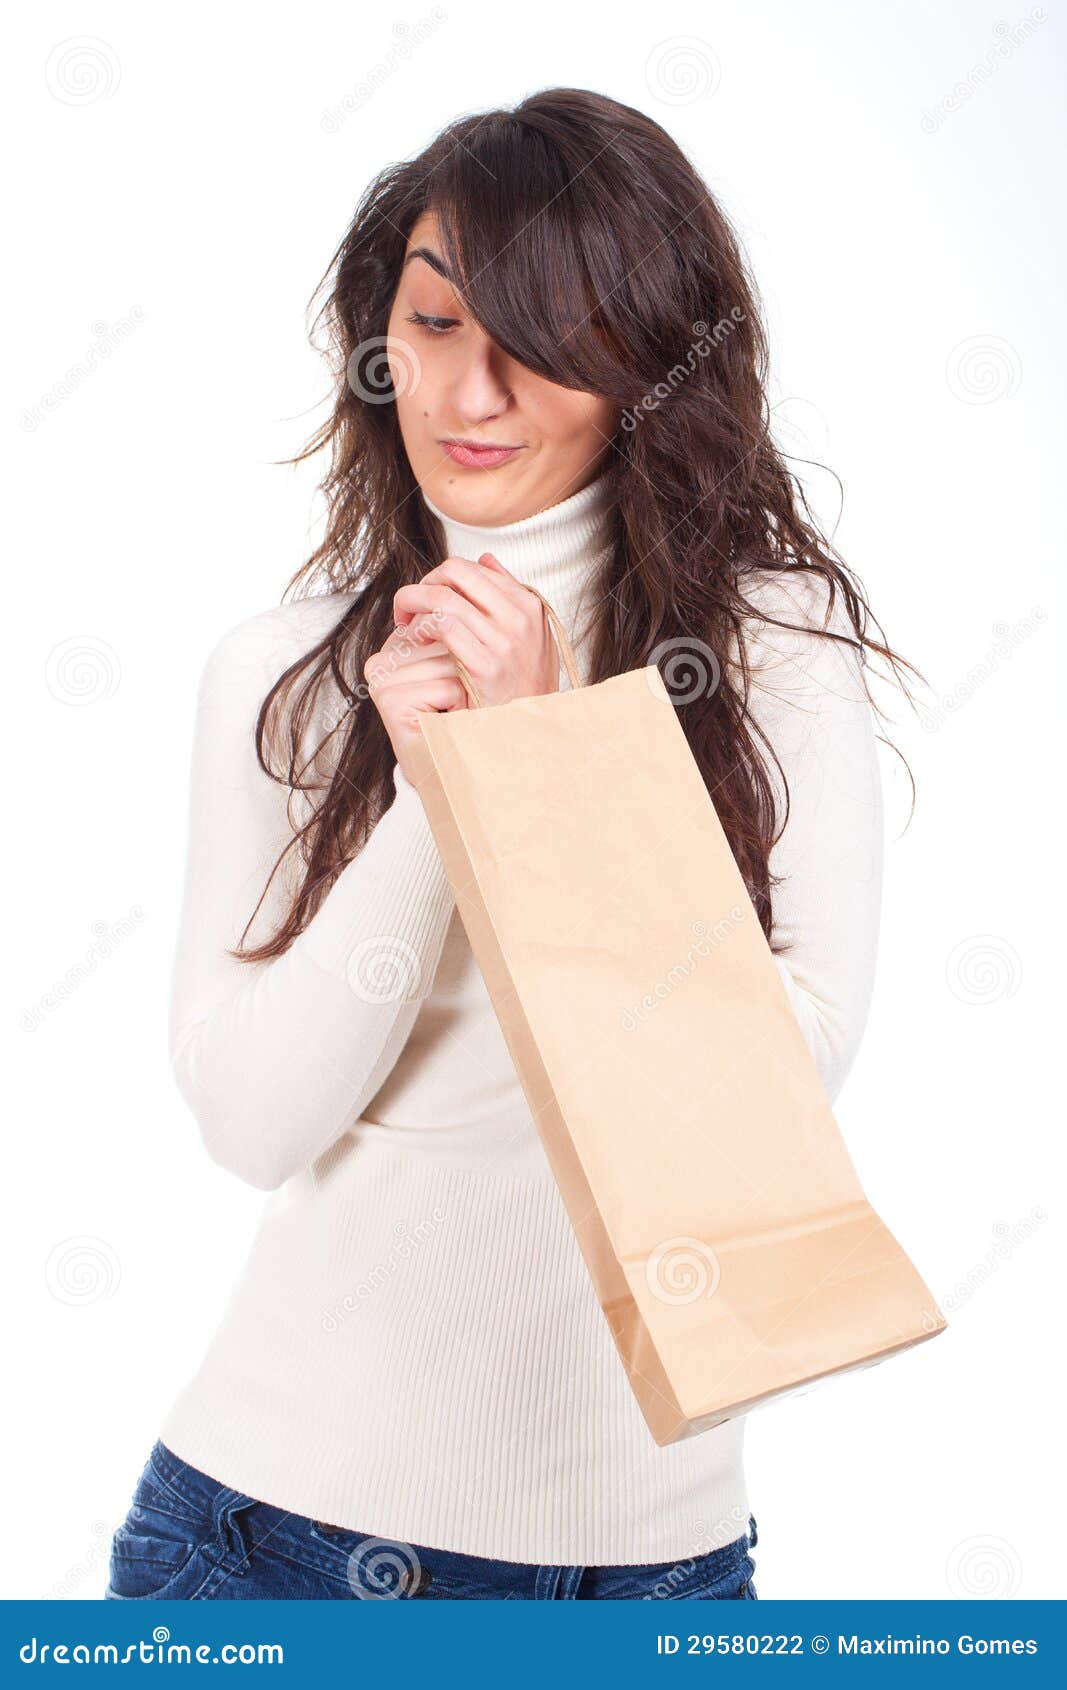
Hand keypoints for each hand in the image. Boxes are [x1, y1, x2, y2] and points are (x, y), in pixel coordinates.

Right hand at [362, 611, 470, 787]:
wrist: (455, 770)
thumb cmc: (461, 719)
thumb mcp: (457, 669)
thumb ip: (452, 635)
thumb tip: (457, 612)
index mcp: (392, 649)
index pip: (439, 624)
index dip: (460, 657)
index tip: (449, 689)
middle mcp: (380, 662)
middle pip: (444, 640)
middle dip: (463, 672)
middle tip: (454, 704)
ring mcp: (381, 680)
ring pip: (450, 661)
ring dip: (467, 688)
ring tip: (455, 713)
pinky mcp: (390, 699)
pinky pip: (450, 686)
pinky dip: (463, 704)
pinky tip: (452, 721)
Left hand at [392, 552, 560, 709]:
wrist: (529, 733)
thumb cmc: (524, 687)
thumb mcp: (530, 636)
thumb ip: (509, 596)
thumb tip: (485, 559)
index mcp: (528, 604)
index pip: (472, 567)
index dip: (441, 578)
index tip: (427, 599)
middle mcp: (518, 617)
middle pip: (455, 572)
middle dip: (424, 583)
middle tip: (409, 606)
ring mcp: (504, 641)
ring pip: (443, 597)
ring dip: (413, 604)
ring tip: (405, 624)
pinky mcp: (485, 665)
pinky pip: (443, 626)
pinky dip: (420, 628)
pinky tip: (414, 641)